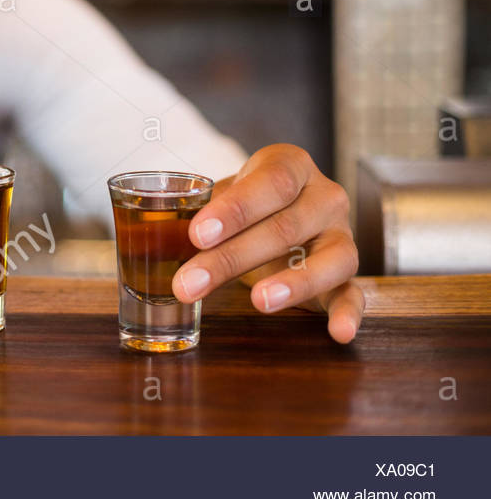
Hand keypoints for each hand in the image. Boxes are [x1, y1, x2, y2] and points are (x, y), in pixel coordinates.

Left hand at [171, 143, 363, 343]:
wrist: (283, 209)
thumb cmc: (246, 202)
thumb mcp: (222, 195)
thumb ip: (195, 211)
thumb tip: (143, 237)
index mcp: (290, 166)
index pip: (270, 183)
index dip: (235, 209)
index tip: (197, 234)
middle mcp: (324, 197)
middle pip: (285, 226)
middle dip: (233, 257)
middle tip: (190, 283)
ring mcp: (341, 235)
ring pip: (330, 259)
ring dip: (294, 282)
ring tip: (259, 301)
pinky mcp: (349, 274)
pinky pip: (356, 292)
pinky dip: (350, 314)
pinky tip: (337, 333)